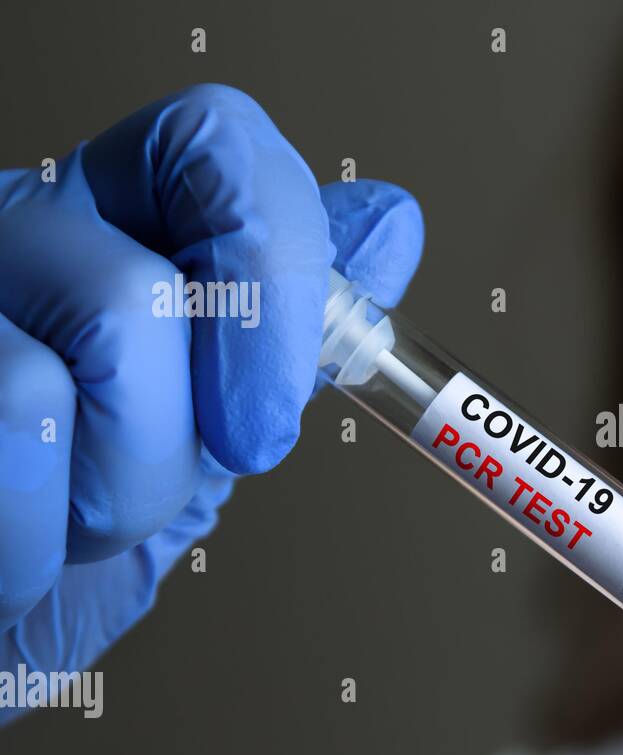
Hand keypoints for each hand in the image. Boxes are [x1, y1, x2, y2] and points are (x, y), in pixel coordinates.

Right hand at [0, 84, 422, 722]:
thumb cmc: (79, 529)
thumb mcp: (204, 430)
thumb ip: (283, 336)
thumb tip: (389, 221)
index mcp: (114, 223)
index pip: (212, 141)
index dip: (273, 256)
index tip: (269, 405)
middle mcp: (16, 231)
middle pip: (130, 296)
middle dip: (163, 452)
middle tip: (129, 499)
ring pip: (35, 388)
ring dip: (84, 509)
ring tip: (52, 529)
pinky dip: (20, 550)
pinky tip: (9, 550)